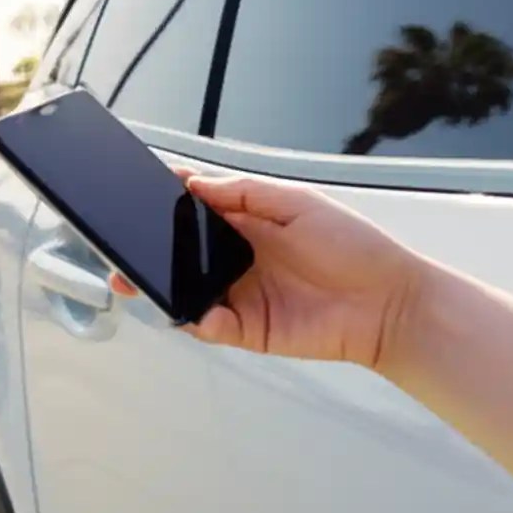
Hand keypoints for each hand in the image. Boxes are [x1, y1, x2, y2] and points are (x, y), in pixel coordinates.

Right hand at [111, 173, 425, 368]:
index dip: (168, 202)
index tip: (139, 194)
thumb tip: (195, 183)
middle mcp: (238, 258)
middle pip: (180, 252)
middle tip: (123, 245)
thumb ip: (245, 192)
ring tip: (139, 278)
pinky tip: (194, 310)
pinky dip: (195, 319)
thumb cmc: (355, 247)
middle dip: (149, 249)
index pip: (196, 209)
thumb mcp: (298, 202)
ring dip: (160, 285)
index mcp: (249, 222)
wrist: (389, 303)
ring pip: (185, 290)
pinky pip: (209, 324)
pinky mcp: (249, 329)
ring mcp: (241, 294)